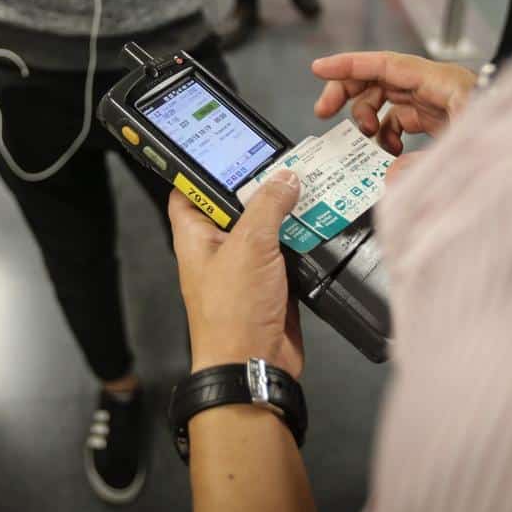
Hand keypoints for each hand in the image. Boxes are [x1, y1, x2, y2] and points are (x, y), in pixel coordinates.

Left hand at [169, 169, 304, 376]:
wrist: (254, 364)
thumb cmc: (232, 313)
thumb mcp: (249, 245)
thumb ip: (267, 205)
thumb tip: (284, 179)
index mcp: (195, 235)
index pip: (189, 189)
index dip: (204, 167)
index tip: (228, 147)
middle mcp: (218, 248)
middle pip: (237, 204)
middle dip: (261, 185)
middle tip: (285, 161)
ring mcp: (246, 266)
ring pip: (268, 227)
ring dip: (288, 212)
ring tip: (310, 183)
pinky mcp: (273, 282)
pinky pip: (289, 251)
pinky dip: (305, 238)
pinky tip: (322, 220)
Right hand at [312, 52, 477, 154]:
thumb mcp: (466, 152)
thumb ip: (424, 167)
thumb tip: (391, 176)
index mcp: (441, 83)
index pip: (384, 65)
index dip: (349, 66)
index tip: (319, 69)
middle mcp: (436, 88)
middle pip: (379, 79)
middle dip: (348, 93)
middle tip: (324, 112)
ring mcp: (437, 104)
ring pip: (387, 100)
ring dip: (368, 119)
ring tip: (366, 140)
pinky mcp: (440, 121)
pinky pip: (401, 121)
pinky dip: (388, 135)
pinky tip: (392, 153)